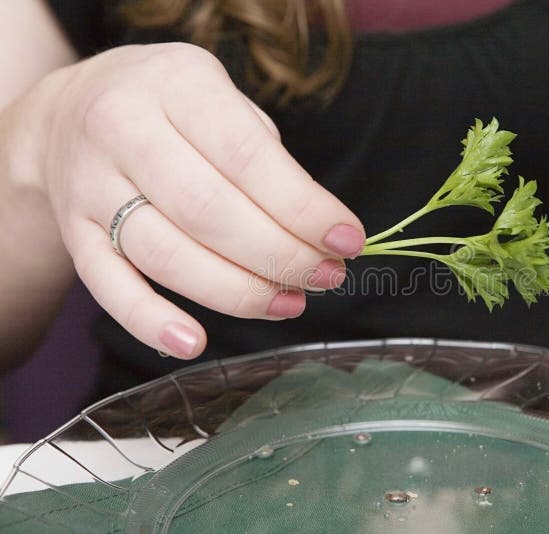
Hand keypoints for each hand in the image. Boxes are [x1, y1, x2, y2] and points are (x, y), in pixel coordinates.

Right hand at [14, 43, 363, 358]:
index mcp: (175, 84)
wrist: (73, 109)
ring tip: (290, 303)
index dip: (303, 208)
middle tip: (326, 277)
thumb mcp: (221, 97)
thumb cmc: (173, 107)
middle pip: (209, 212)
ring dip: (238, 293)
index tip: (347, 241)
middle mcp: (122, 128)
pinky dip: (150, 322)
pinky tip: (194, 343)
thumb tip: (318, 231)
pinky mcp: (73, 230)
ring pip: (166, 256)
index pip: (246, 156)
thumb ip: (266, 155)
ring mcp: (89, 184)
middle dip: (280, 256)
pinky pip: (107, 286)